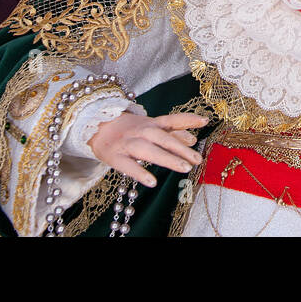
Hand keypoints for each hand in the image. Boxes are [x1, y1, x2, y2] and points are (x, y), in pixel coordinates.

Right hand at [87, 112, 208, 187]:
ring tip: (184, 168)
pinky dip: (140, 173)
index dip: (188, 120)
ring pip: (149, 150)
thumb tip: (192, 138)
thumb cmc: (128, 130)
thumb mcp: (150, 127)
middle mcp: (141, 131)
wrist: (95, 127)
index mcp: (151, 123)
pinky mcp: (115, 157)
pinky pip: (128, 166)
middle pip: (163, 138)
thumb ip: (171, 132)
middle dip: (181, 148)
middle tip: (198, 160)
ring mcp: (128, 144)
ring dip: (167, 158)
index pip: (171, 120)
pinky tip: (152, 182)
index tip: (205, 122)